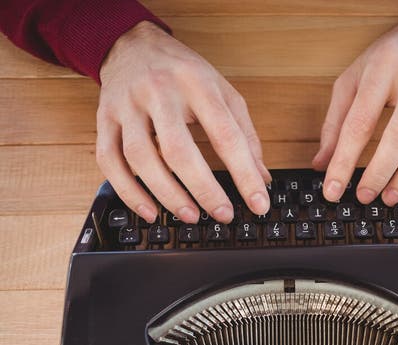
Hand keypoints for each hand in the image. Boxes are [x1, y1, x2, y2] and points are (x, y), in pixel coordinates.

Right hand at [97, 21, 270, 223]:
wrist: (131, 43)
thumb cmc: (182, 73)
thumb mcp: (221, 91)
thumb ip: (244, 134)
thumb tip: (261, 178)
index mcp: (196, 83)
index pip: (225, 134)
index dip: (244, 173)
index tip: (258, 203)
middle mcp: (159, 91)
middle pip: (178, 149)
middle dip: (203, 189)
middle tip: (222, 214)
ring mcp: (127, 105)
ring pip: (140, 157)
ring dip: (166, 194)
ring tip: (190, 216)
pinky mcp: (104, 119)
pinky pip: (109, 160)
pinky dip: (128, 191)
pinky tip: (149, 211)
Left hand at [312, 7, 397, 205]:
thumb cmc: (394, 58)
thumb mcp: (356, 77)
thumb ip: (337, 120)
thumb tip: (322, 164)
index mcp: (384, 65)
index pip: (360, 121)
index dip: (344, 161)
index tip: (333, 190)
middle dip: (381, 172)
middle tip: (366, 197)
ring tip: (391, 197)